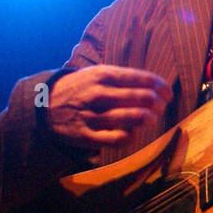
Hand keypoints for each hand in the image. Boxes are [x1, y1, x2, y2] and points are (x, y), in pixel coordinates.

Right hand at [46, 65, 171, 148]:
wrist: (45, 105)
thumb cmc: (82, 88)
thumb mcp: (97, 74)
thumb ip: (123, 78)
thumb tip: (155, 86)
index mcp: (102, 75)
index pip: (138, 78)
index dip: (159, 85)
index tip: (167, 92)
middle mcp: (97, 94)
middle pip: (137, 98)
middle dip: (155, 102)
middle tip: (161, 105)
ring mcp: (91, 115)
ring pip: (126, 118)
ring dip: (145, 118)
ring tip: (152, 117)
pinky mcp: (86, 135)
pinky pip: (113, 139)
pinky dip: (128, 137)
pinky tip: (134, 133)